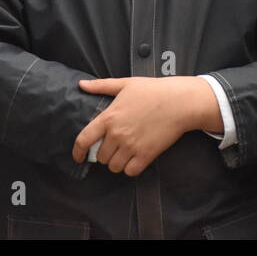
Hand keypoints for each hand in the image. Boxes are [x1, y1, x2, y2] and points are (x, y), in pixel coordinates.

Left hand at [72, 76, 219, 176]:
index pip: (84, 140)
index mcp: (109, 117)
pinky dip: (130, 168)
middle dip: (104, 154)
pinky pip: (130, 171)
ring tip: (123, 154)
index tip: (78, 156)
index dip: (77, 152)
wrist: (179, 102)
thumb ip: (101, 86)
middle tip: (113, 147)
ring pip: (114, 167)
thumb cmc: (153, 90)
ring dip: (116, 163)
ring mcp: (131, 146)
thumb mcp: (125, 84)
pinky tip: (134, 159)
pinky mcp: (146, 155)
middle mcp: (117, 134)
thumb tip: (81, 84)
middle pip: (100, 157)